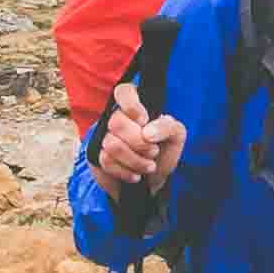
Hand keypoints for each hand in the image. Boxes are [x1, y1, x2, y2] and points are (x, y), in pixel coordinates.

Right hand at [90, 83, 186, 202]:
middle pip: (117, 122)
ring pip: (112, 145)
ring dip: (135, 160)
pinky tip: (136, 175)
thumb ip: (167, 127)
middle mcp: (118, 118)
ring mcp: (106, 137)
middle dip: (139, 142)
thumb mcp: (176, 136)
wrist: (153, 181)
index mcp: (138, 107)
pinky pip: (106, 161)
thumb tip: (147, 132)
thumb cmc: (164, 151)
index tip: (143, 120)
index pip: (124, 91)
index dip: (131, 105)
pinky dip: (126, 171)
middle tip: (153, 151)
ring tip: (149, 165)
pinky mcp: (97, 156)